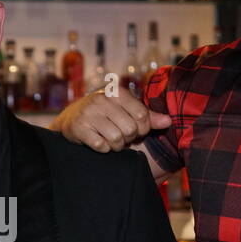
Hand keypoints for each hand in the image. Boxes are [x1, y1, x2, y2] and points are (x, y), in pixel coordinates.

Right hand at [51, 87, 170, 152]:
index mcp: (117, 92)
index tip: (135, 130)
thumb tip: (169, 122)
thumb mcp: (125, 110)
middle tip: (120, 135)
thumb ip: (148, 116)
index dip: (142, 129)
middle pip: (130, 129)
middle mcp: (102, 99)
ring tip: (110, 139)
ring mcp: (89, 113)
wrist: (71, 118)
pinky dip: (103, 149)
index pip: (142, 116)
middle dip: (128, 138)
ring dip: (116, 145)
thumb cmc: (104, 114)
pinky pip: (101, 146)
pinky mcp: (79, 127)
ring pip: (116, 139)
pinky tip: (99, 142)